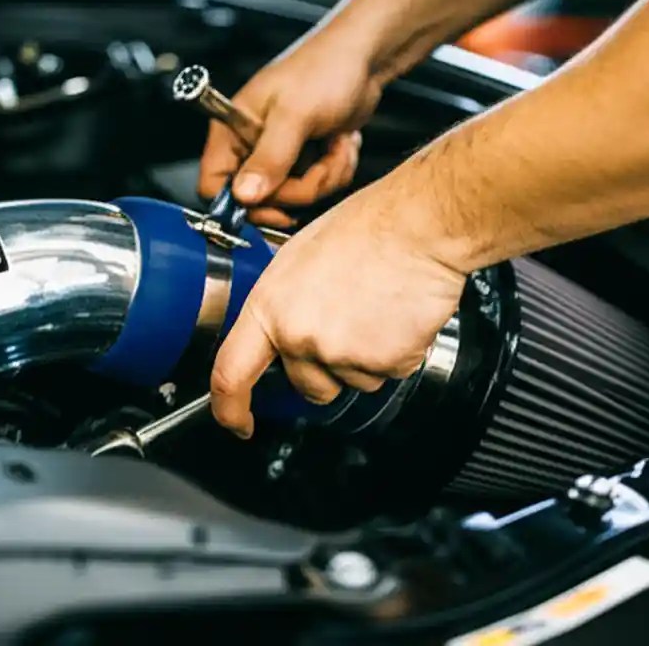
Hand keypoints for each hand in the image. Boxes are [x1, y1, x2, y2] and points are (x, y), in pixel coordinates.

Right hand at [197, 27, 384, 227]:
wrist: (364, 59)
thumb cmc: (324, 70)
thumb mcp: (295, 115)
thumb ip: (270, 157)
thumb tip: (243, 196)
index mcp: (230, 131)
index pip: (213, 185)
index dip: (238, 204)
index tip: (273, 207)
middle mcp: (249, 147)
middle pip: (259, 201)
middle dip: (298, 188)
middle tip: (320, 163)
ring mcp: (277, 156)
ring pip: (293, 198)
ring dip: (324, 176)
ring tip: (335, 144)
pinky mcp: (303, 161)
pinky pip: (315, 189)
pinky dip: (335, 170)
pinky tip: (341, 143)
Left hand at [209, 184, 466, 437]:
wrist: (417, 224)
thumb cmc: (364, 230)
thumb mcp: (296, 260)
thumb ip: (281, 306)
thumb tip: (279, 333)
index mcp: (269, 308)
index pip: (231, 374)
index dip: (230, 409)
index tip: (238, 423)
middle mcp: (300, 336)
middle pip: (307, 385)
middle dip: (326, 368)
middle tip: (347, 322)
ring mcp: (341, 353)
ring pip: (352, 380)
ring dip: (364, 357)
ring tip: (374, 308)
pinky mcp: (383, 362)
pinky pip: (387, 373)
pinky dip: (396, 352)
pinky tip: (395, 316)